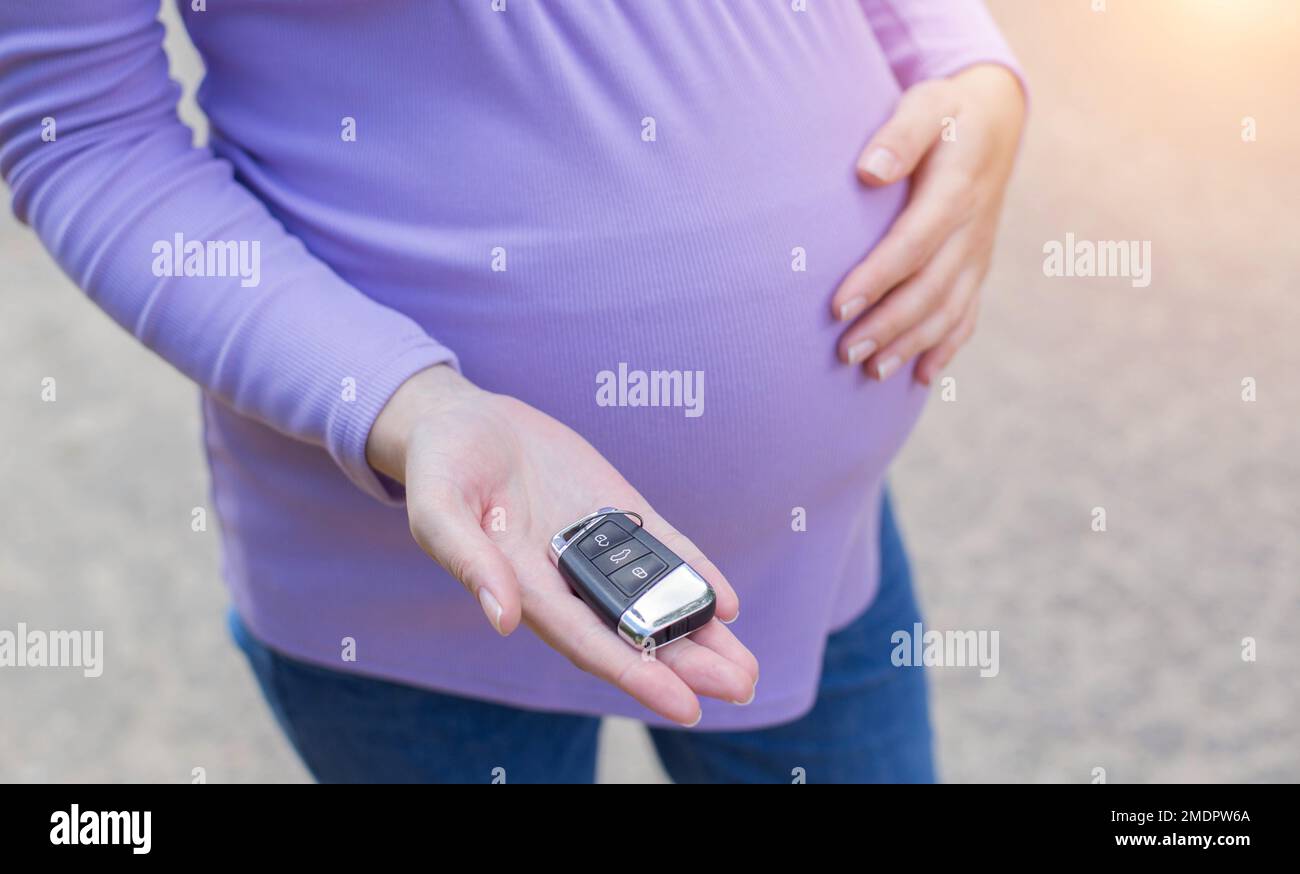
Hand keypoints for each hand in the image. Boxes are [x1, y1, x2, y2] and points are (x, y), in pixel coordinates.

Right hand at [366, 365, 758, 725]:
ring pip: (654, 600)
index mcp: (523, 587)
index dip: (636, 674)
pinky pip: (660, 548)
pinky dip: (692, 575)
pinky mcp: (614, 512)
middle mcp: (565, 578)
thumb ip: (470, 561)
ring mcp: (595, 545)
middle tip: (741, 687)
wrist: (464, 420)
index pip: (588, 642)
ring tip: (745, 668)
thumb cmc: (442, 467)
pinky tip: (724, 601)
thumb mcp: (439, 508)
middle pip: (633, 633)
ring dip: (698, 633)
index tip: (684, 705)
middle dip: (686, 664)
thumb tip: (504, 619)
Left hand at [833, 64, 1025, 385]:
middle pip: (930, 289)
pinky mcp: (978, 266)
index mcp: (957, 191)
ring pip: (949, 310)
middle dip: (889, 326)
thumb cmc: (946, 112)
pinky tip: (920, 377)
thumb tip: (869, 173)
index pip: (913, 244)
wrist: (995, 119)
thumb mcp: (925, 105)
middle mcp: (973, 230)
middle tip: (845, 353)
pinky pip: (968, 314)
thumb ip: (899, 136)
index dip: (877, 279)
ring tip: (872, 372)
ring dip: (912, 345)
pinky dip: (946, 348)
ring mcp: (978, 252)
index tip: (837, 307)